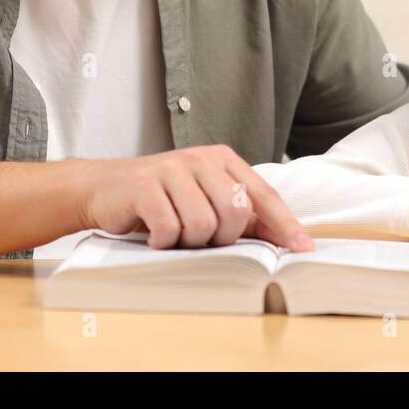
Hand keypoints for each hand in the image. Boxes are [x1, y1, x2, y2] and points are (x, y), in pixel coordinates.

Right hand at [78, 145, 315, 251]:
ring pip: (203, 224)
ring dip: (188, 242)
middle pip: (235, 213)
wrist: (104, 189)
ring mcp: (171, 168)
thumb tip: (289, 241)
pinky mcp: (144, 185)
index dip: (285, 224)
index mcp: (222, 159)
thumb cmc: (162, 200)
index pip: (263, 195)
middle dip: (221, 238)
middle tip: (199, 239)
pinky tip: (154, 235)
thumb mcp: (206, 202)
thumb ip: (245, 217)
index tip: (303, 250)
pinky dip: (163, 242)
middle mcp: (200, 158)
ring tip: (174, 234)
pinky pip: (169, 228)